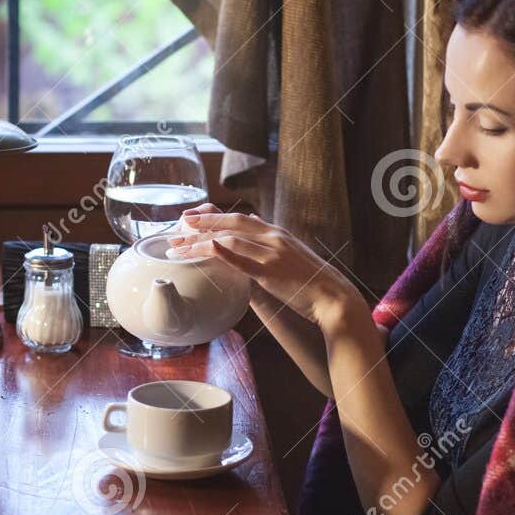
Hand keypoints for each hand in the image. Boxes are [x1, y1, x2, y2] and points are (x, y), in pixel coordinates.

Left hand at [164, 204, 362, 328]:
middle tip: (180, 223)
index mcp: (278, 233)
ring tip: (180, 247)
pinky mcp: (271, 272)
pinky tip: (206, 249)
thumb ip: (270, 251)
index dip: (215, 216)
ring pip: (230, 239)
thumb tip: (250, 246)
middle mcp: (274, 237)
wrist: (334, 297)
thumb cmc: (312, 283)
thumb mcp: (291, 258)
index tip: (194, 217)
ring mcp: (272, 253)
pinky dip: (222, 252)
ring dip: (201, 242)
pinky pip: (241, 259)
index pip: (241, 218)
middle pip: (232, 222)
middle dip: (202, 222)